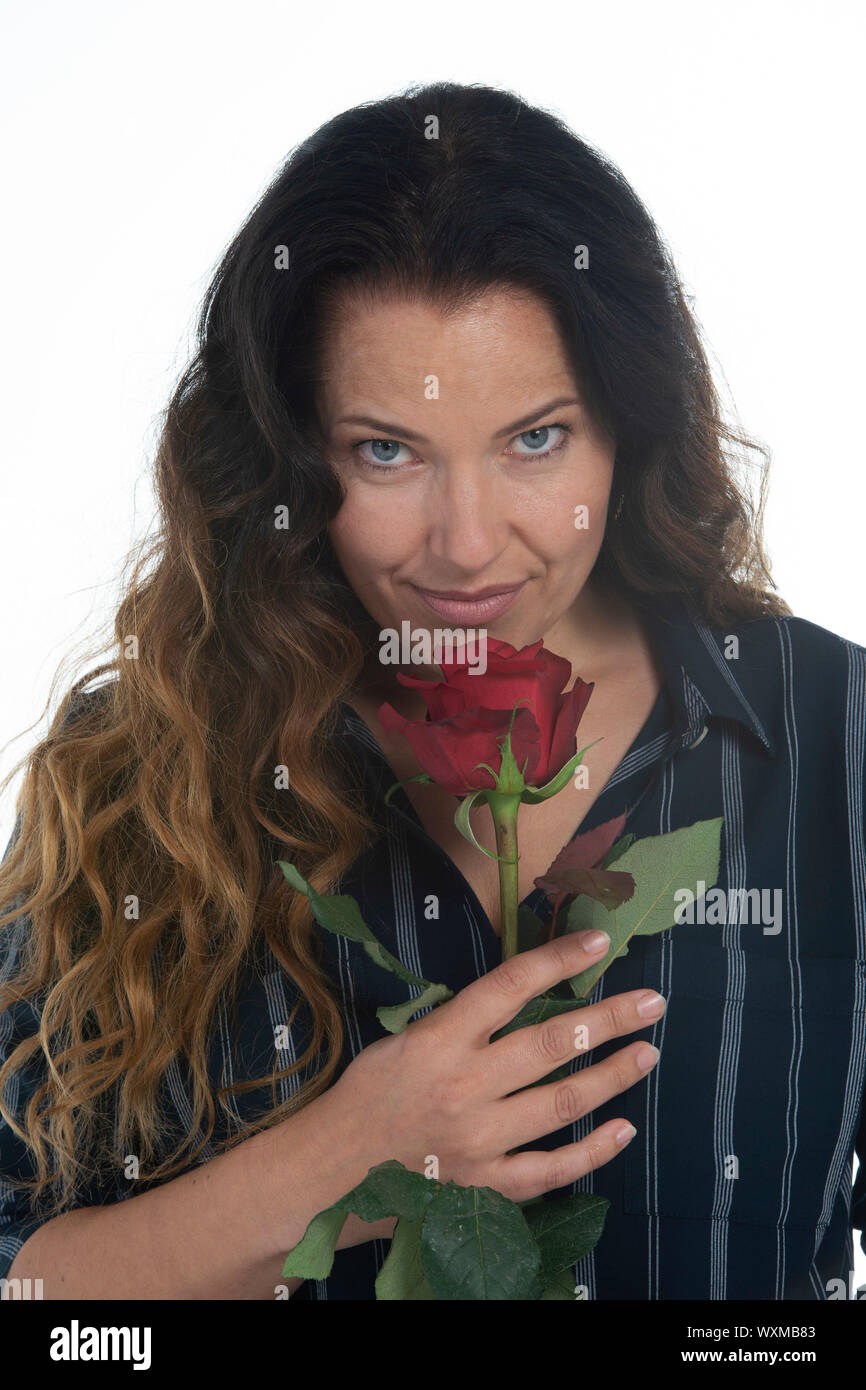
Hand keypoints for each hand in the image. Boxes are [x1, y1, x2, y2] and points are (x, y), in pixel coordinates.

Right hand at [331, 929, 662, 1203]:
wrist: (335, 1166)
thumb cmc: (370, 1092)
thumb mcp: (406, 1037)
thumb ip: (463, 1019)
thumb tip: (526, 991)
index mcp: (440, 1040)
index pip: (510, 986)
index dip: (558, 960)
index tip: (599, 943)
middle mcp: (464, 1086)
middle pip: (551, 1044)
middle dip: (609, 1019)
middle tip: (652, 1002)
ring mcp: (479, 1139)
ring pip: (562, 1103)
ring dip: (612, 1077)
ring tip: (646, 1054)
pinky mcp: (485, 1185)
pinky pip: (551, 1169)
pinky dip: (593, 1151)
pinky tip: (623, 1130)